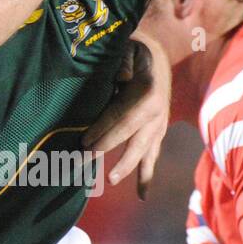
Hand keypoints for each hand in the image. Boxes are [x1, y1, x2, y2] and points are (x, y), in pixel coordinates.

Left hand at [84, 38, 170, 198]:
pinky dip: (147, 176)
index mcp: (147, 93)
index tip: (83, 141)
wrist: (159, 56)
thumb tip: (121, 79)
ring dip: (126, 166)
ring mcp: (159, 126)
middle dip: (106, 149)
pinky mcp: (158, 134)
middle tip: (83, 161)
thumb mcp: (129, 47)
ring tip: (109, 179)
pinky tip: (141, 196)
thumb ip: (124, 61)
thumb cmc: (135, 51)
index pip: (122, 116)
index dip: (103, 130)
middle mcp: (157, 112)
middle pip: (130, 137)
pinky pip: (153, 157)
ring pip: (142, 151)